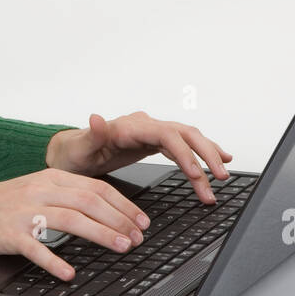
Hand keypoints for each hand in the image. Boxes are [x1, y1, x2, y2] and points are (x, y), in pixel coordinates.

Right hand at [0, 168, 151, 280]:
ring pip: (71, 219)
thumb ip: (63, 194)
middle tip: (138, 237)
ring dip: (101, 234)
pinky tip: (69, 273)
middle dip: (120, 219)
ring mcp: (23, 211)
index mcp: (48, 177)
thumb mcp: (33, 190)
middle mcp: (39, 190)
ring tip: (121, 247)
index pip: (95, 187)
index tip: (141, 220)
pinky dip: (54, 261)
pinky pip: (36, 248)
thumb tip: (101, 209)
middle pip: (89, 201)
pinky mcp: (8, 233)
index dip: (123, 204)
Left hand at [46, 111, 232, 203]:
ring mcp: (150, 133)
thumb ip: (92, 134)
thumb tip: (95, 118)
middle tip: (220, 177)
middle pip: (184, 134)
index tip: (197, 174)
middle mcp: (144, 126)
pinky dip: (201, 154)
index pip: (167, 135)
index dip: (185, 153)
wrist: (71, 153)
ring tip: (223, 176)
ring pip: (188, 140)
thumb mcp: (79, 148)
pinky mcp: (153, 142)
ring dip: (207, 157)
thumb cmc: (74, 152)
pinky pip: (183, 146)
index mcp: (130, 127)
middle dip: (206, 154)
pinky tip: (218, 160)